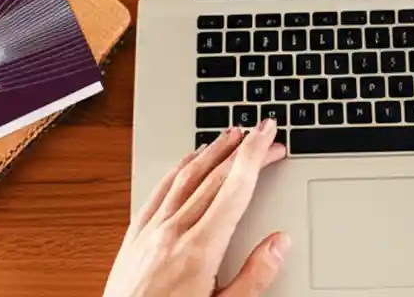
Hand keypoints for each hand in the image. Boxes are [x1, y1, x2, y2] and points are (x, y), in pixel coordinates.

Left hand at [104, 121, 289, 296]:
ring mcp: (150, 232)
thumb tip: (279, 243)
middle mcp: (173, 233)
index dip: (255, 156)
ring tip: (231, 135)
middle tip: (264, 134)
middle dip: (243, 150)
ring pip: (185, 177)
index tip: (269, 134)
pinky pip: (158, 191)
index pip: (235, 189)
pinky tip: (188, 161)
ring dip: (211, 151)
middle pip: (214, 177)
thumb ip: (254, 278)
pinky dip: (178, 169)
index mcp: (200, 250)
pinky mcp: (134, 238)